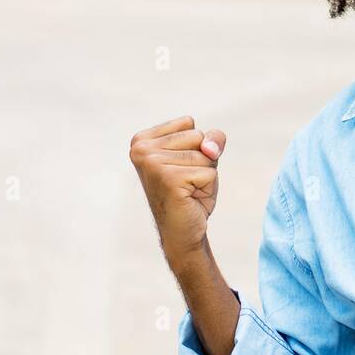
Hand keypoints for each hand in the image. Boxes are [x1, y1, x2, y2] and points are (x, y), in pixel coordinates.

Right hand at [129, 115, 226, 260]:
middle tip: (187, 182)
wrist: (181, 231)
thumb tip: (209, 148)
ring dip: (205, 174)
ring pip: (205, 154)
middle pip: (198, 136)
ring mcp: (152, 163)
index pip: (189, 123)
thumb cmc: (190, 192)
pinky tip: (190, 198)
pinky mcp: (169, 179)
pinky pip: (209, 172)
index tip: (180, 167)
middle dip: (202, 160)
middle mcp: (141, 148)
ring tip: (188, 190)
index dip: (196, 146)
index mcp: (142, 139)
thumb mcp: (204, 157)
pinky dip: (207, 187)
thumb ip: (213, 139)